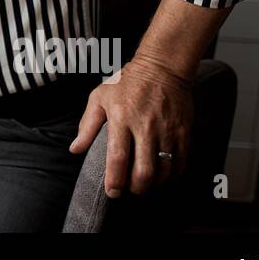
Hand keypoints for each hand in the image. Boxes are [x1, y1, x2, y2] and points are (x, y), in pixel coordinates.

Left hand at [69, 56, 193, 196]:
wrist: (162, 67)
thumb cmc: (127, 83)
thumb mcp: (100, 98)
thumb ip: (87, 126)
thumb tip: (75, 150)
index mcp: (121, 118)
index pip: (118, 158)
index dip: (115, 180)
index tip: (112, 192)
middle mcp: (145, 127)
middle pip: (144, 171)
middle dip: (135, 188)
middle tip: (129, 189)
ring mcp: (167, 130)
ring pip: (164, 171)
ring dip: (153, 184)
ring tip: (144, 183)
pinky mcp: (183, 132)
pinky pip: (180, 163)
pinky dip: (171, 175)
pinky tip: (162, 174)